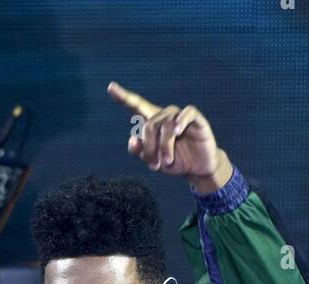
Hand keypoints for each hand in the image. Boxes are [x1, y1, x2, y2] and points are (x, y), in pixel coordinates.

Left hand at [107, 82, 232, 190]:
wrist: (198, 170)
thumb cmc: (175, 163)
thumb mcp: (154, 162)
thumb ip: (141, 152)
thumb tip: (132, 140)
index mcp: (152, 122)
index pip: (136, 106)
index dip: (123, 97)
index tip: (110, 88)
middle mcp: (165, 116)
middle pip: (149, 124)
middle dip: (149, 147)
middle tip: (154, 165)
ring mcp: (180, 116)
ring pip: (166, 124)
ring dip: (164, 146)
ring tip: (167, 162)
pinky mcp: (196, 119)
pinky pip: (186, 113)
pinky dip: (181, 122)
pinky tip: (177, 133)